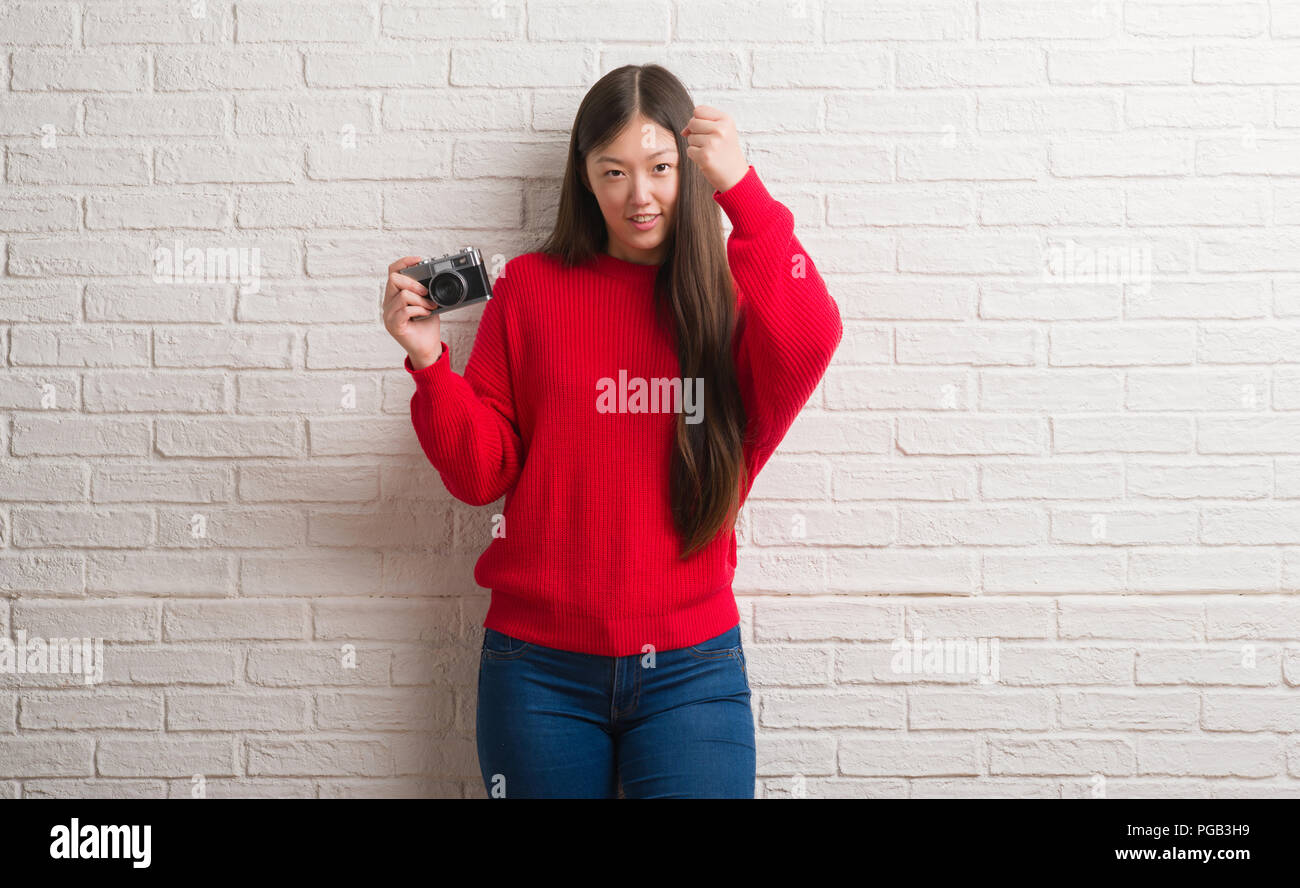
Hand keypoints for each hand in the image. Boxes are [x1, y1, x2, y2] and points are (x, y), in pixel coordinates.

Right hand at [382, 255, 441, 369]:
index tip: (419, 260)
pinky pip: (405, 310)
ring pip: (402, 295)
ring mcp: (388, 315)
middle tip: (427, 292)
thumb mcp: (427, 302)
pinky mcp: (393, 325)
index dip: (404, 262)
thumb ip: (424, 290)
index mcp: (394, 295)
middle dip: (414, 283)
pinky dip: (419, 309)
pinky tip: (426, 313)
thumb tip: (432, 276)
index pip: (392, 272)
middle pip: (393, 279)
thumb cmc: (427, 326)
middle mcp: (388, 303)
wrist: (428, 348)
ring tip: (430, 306)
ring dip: (421, 299)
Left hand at [680, 105, 748, 193]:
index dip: (698, 120)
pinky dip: (695, 156)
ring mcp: (712, 143)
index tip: (707, 130)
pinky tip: (707, 159)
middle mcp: (720, 129)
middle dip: (695, 133)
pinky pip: (689, 150)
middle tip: (709, 143)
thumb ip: (703, 124)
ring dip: (696, 146)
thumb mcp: (722, 132)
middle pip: (692, 122)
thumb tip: (684, 131)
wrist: (735, 175)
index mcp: (726, 120)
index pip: (699, 110)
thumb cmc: (726, 152)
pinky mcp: (705, 156)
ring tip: (711, 151)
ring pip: (690, 137)